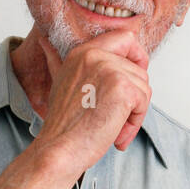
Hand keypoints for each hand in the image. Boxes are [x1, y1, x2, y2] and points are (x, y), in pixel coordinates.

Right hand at [34, 30, 150, 166]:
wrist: (59, 150)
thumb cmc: (64, 127)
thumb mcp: (66, 85)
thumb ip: (72, 65)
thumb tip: (45, 43)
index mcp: (82, 52)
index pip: (125, 38)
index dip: (137, 58)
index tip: (132, 81)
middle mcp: (94, 55)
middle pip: (139, 69)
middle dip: (134, 98)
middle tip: (115, 120)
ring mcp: (109, 69)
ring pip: (143, 87)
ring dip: (134, 113)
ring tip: (112, 129)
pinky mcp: (122, 87)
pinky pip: (144, 101)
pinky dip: (135, 122)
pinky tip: (116, 134)